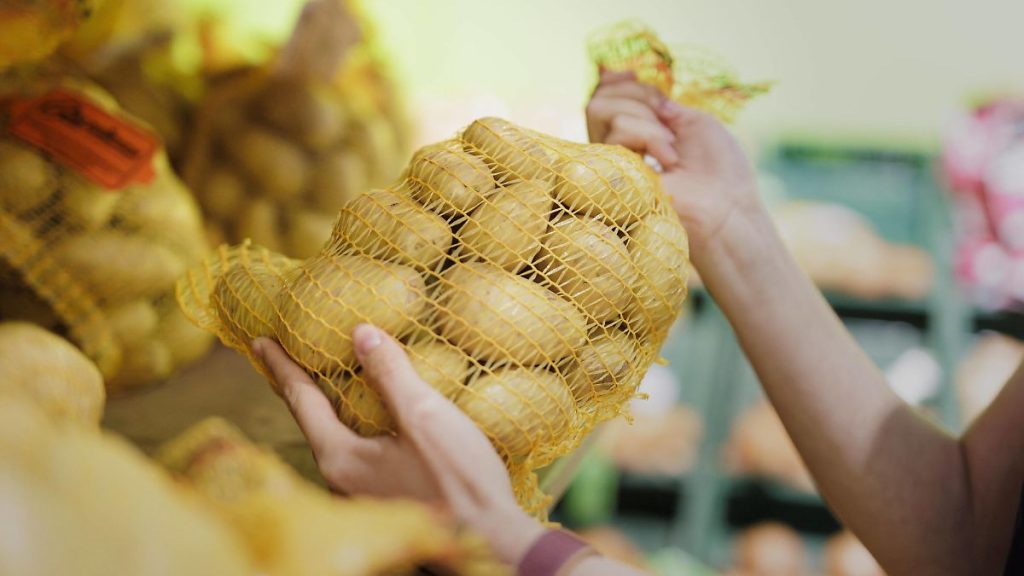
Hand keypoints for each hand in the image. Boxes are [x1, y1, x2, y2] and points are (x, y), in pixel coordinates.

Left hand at [251, 324, 543, 563]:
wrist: (491, 537)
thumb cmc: (457, 480)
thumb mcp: (424, 416)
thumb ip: (391, 373)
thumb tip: (361, 333)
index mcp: (341, 458)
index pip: (301, 401)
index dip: (282, 366)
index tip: (261, 341)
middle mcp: (341, 479)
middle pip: (311, 421)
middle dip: (298, 386)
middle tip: (285, 355)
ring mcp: (362, 492)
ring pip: (336, 437)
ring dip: (329, 405)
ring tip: (328, 378)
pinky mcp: (384, 496)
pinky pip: (358, 449)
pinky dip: (354, 422)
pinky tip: (372, 415)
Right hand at [587, 71, 763, 256]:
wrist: (726, 207)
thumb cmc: (719, 168)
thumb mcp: (692, 118)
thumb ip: (655, 100)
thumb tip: (613, 75)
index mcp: (641, 131)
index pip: (608, 94)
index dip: (618, 80)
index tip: (642, 82)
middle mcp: (619, 146)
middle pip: (598, 98)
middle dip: (636, 96)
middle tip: (666, 117)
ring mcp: (612, 160)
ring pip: (601, 110)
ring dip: (647, 122)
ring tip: (672, 149)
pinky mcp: (610, 173)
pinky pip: (615, 131)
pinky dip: (648, 136)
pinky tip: (668, 160)